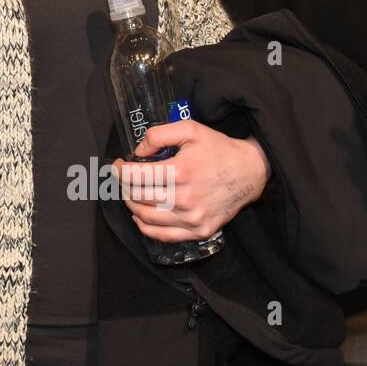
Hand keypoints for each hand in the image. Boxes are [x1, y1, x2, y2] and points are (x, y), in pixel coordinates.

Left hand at [113, 120, 269, 242]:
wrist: (250, 172)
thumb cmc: (217, 149)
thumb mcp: (190, 129)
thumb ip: (158, 135)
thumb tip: (137, 153)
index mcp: (180, 172)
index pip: (135, 177)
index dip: (119, 171)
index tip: (117, 165)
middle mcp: (185, 199)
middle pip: (137, 197)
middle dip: (124, 186)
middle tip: (124, 178)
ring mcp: (192, 219)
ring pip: (146, 217)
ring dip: (131, 204)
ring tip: (131, 193)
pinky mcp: (199, 231)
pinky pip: (163, 236)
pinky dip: (145, 227)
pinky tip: (140, 215)